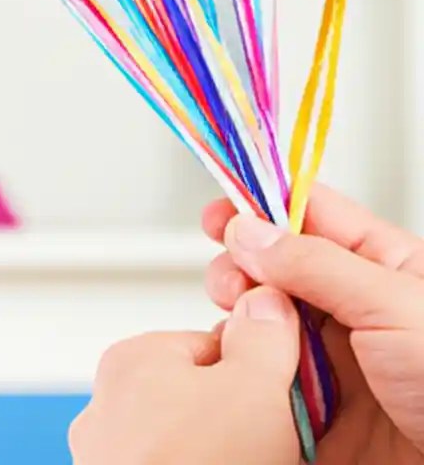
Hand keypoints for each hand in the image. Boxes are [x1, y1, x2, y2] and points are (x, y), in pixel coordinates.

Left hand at [70, 287, 300, 464]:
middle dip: (236, 422)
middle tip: (267, 446)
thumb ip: (263, 336)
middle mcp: (106, 405)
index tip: (279, 400)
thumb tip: (264, 302)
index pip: (209, 346)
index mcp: (131, 359)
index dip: (256, 375)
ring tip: (248, 463)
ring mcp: (106, 458)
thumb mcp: (255, 385)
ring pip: (184, 444)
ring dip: (218, 455)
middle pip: (197, 399)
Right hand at [204, 185, 423, 462]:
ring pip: (260, 322)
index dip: (262, 208)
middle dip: (240, 269)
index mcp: (384, 268)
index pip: (312, 217)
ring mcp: (330, 358)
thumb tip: (250, 232)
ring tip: (247, 335)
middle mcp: (352, 310)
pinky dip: (241, 371)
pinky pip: (259, 378)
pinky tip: (243, 371)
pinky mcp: (312, 407)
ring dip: (240, 322)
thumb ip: (317, 263)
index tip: (219, 214)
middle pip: (274, 268)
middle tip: (231, 285)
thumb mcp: (396, 305)